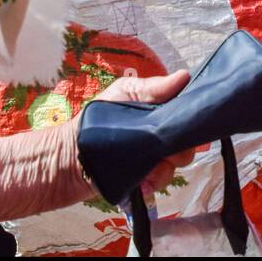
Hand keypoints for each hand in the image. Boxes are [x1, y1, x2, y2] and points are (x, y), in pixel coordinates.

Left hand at [88, 69, 196, 194]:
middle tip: (163, 150)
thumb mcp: (125, 92)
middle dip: (178, 149)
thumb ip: (154, 88)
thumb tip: (185, 76)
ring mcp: (154, 159)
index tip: (184, 123)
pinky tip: (142, 182)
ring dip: (163, 169)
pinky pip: (161, 184)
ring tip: (146, 169)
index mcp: (160, 112)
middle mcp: (161, 135)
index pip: (187, 115)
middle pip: (187, 144)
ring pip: (176, 166)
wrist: (71, 155)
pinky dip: (153, 184)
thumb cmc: (98, 118)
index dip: (190, 119)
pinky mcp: (146, 179)